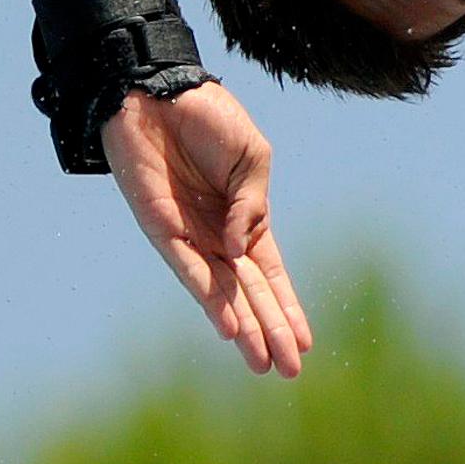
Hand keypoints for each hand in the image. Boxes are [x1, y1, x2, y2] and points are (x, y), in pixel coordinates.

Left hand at [103, 79, 312, 376]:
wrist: (159, 91)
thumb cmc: (208, 120)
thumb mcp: (253, 159)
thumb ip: (253, 206)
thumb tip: (241, 252)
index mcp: (244, 220)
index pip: (270, 275)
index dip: (287, 308)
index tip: (305, 345)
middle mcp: (217, 237)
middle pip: (250, 294)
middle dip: (270, 331)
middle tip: (288, 372)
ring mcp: (189, 237)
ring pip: (223, 294)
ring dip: (243, 328)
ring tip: (261, 362)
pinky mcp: (160, 229)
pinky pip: (189, 270)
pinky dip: (209, 298)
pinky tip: (228, 325)